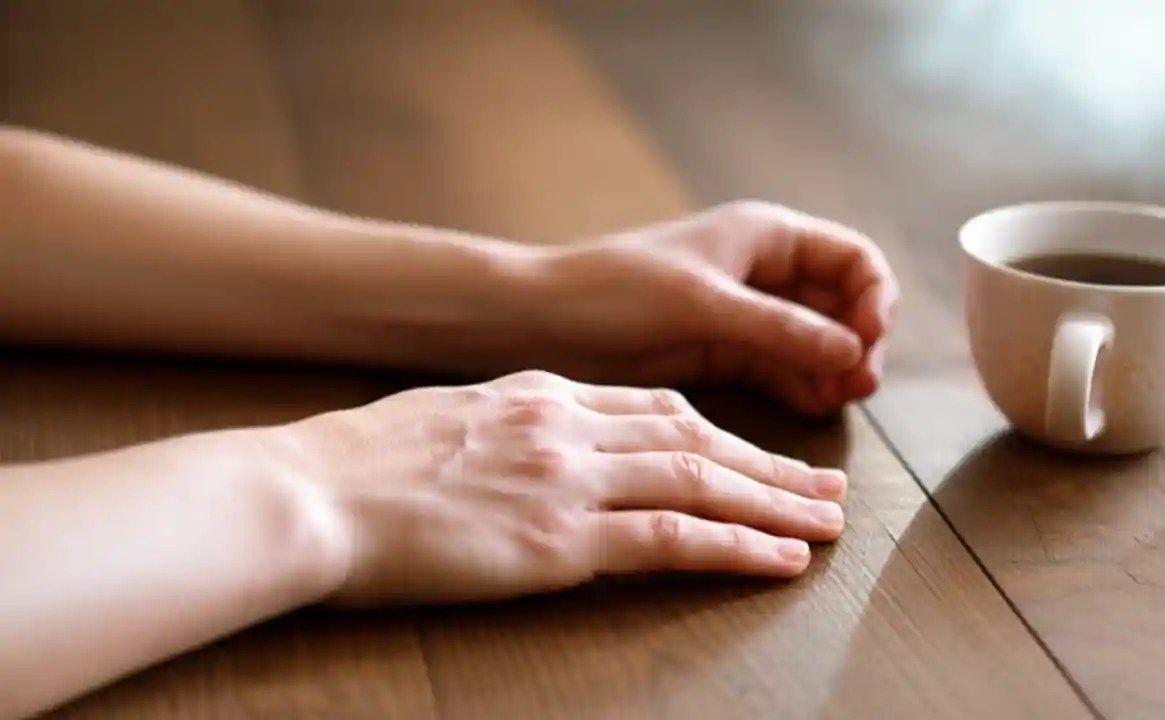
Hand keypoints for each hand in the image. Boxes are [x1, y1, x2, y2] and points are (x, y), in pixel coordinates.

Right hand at [276, 370, 847, 604]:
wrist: (311, 490)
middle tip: (826, 485)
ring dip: (774, 504)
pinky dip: (735, 548)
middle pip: (697, 438)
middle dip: (769, 465)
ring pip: (701, 481)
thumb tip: (532, 443)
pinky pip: (671, 539)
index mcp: (543, 394)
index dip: (719, 432)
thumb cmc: (358, 461)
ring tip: (826, 523)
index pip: (656, 407)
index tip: (758, 452)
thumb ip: (507, 425)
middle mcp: (570, 426)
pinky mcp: (560, 541)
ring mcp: (570, 480)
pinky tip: (779, 559)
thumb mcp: (445, 419)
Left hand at [526, 200, 898, 414]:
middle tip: (859, 384)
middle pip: (841, 305)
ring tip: (840, 401)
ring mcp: (745, 314)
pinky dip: (802, 385)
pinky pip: (781, 369)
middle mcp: (762, 271)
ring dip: (833, 369)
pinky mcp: (723, 352)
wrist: (542, 319)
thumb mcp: (704, 304)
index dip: (874, 297)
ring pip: (814, 342)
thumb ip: (780, 328)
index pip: (851, 259)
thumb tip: (853, 351)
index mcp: (764, 235)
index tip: (870, 338)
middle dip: (858, 341)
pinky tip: (814, 407)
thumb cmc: (615, 290)